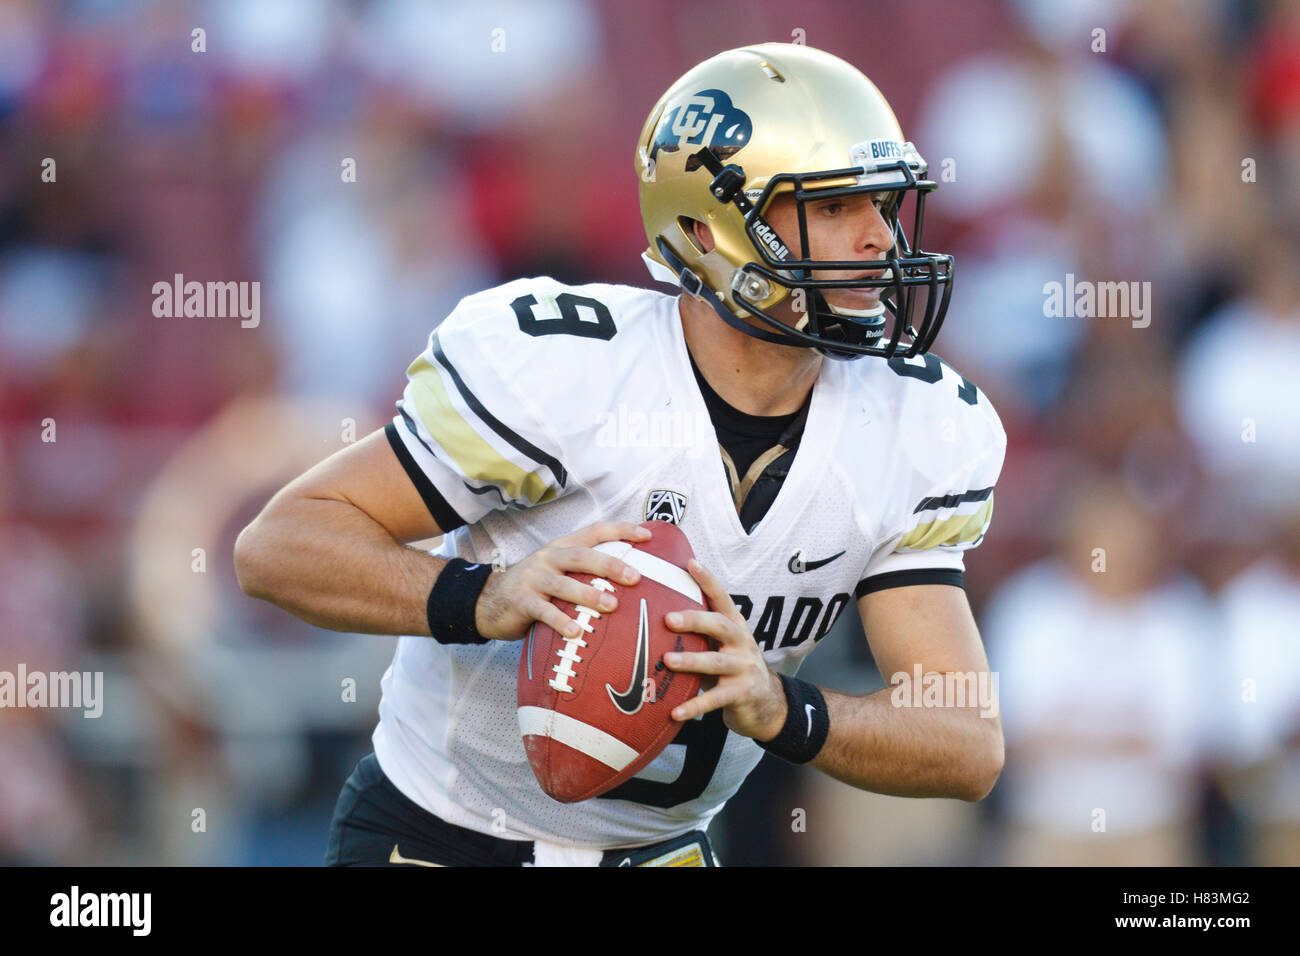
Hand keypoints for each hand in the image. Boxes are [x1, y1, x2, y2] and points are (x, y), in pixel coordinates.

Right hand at [473, 522, 649, 640]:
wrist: (488, 601)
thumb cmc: (535, 588)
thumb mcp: (557, 572)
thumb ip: (584, 572)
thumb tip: (632, 582)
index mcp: (562, 547)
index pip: (594, 532)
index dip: (621, 530)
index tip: (647, 535)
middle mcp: (548, 558)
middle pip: (582, 556)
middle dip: (610, 565)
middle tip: (634, 578)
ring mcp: (533, 578)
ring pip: (564, 583)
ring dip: (589, 595)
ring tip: (611, 606)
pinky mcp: (521, 601)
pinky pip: (543, 611)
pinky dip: (560, 622)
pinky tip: (576, 633)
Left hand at [662, 559, 787, 741]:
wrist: (766, 704)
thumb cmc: (732, 668)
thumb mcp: (721, 646)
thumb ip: (700, 634)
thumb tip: (654, 617)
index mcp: (735, 626)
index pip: (722, 598)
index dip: (708, 580)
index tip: (691, 562)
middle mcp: (743, 642)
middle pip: (720, 625)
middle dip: (695, 620)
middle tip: (668, 619)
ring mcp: (744, 668)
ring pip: (716, 661)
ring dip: (691, 661)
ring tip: (667, 661)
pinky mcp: (742, 694)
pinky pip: (715, 699)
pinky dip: (694, 706)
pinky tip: (675, 712)